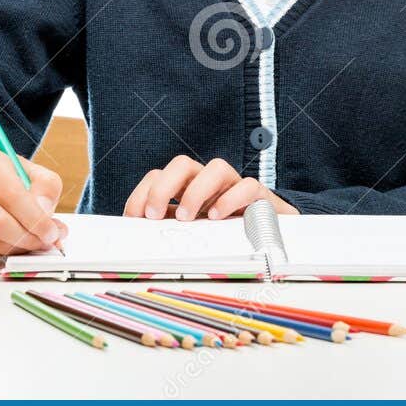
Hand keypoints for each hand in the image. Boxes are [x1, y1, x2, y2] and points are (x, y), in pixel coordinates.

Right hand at [0, 149, 67, 257]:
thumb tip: (45, 215)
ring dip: (23, 246)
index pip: (11, 196)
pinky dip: (13, 250)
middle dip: (28, 237)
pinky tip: (24, 241)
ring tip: (41, 240)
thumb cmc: (12, 178)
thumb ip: (46, 190)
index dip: (35, 218)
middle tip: (48, 240)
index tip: (52, 231)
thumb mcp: (35, 173)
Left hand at [123, 155, 298, 220]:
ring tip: (187, 217)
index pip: (159, 176)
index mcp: (187, 189)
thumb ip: (168, 232)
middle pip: (182, 164)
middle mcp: (208, 182)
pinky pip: (248, 186)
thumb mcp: (190, 234)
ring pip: (216, 167)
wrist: (270, 236)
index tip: (135, 217)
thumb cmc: (224, 234)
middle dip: (163, 187)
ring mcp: (234, 186)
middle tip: (154, 215)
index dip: (143, 193)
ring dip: (196, 191)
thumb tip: (137, 240)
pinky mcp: (259, 196)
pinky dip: (231, 199)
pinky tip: (218, 217)